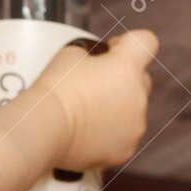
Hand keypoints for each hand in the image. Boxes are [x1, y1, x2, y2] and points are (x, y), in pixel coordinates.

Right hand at [37, 29, 157, 171]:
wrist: (44, 129)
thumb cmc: (55, 90)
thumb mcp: (70, 54)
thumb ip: (92, 54)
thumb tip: (95, 63)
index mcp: (127, 67)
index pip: (146, 41)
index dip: (128, 44)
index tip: (109, 53)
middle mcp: (139, 95)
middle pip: (141, 79)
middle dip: (122, 79)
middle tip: (92, 86)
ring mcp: (135, 125)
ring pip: (133, 110)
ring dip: (117, 108)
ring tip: (85, 114)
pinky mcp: (125, 149)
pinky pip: (124, 135)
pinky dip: (110, 133)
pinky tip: (87, 132)